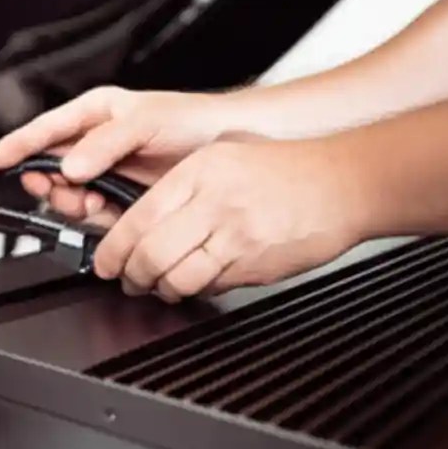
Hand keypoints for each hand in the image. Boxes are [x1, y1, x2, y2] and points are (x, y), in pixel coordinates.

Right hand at [0, 86, 247, 219]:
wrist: (232, 147)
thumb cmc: (193, 121)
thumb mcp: (144, 122)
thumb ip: (105, 143)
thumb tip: (71, 164)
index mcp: (94, 115)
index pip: (46, 130)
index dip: (20, 145)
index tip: (0, 159)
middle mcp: (96, 145)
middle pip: (52, 168)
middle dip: (50, 183)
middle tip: (61, 190)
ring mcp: (108, 174)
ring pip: (70, 195)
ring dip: (73, 203)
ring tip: (90, 202)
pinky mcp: (123, 200)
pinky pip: (96, 215)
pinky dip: (96, 220)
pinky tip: (105, 215)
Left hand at [91, 138, 366, 301]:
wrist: (343, 183)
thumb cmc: (283, 171)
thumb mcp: (221, 158)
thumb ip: (178, 188)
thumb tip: (135, 224)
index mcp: (198, 172)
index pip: (139, 217)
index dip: (113, 248)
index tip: (104, 262)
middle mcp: (214, 202)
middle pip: (150, 253)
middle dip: (130, 276)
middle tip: (126, 280)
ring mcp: (236, 235)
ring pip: (177, 277)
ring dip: (160, 289)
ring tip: (157, 286)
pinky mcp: (255, 263)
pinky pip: (211, 286)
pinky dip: (196, 290)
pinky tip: (195, 282)